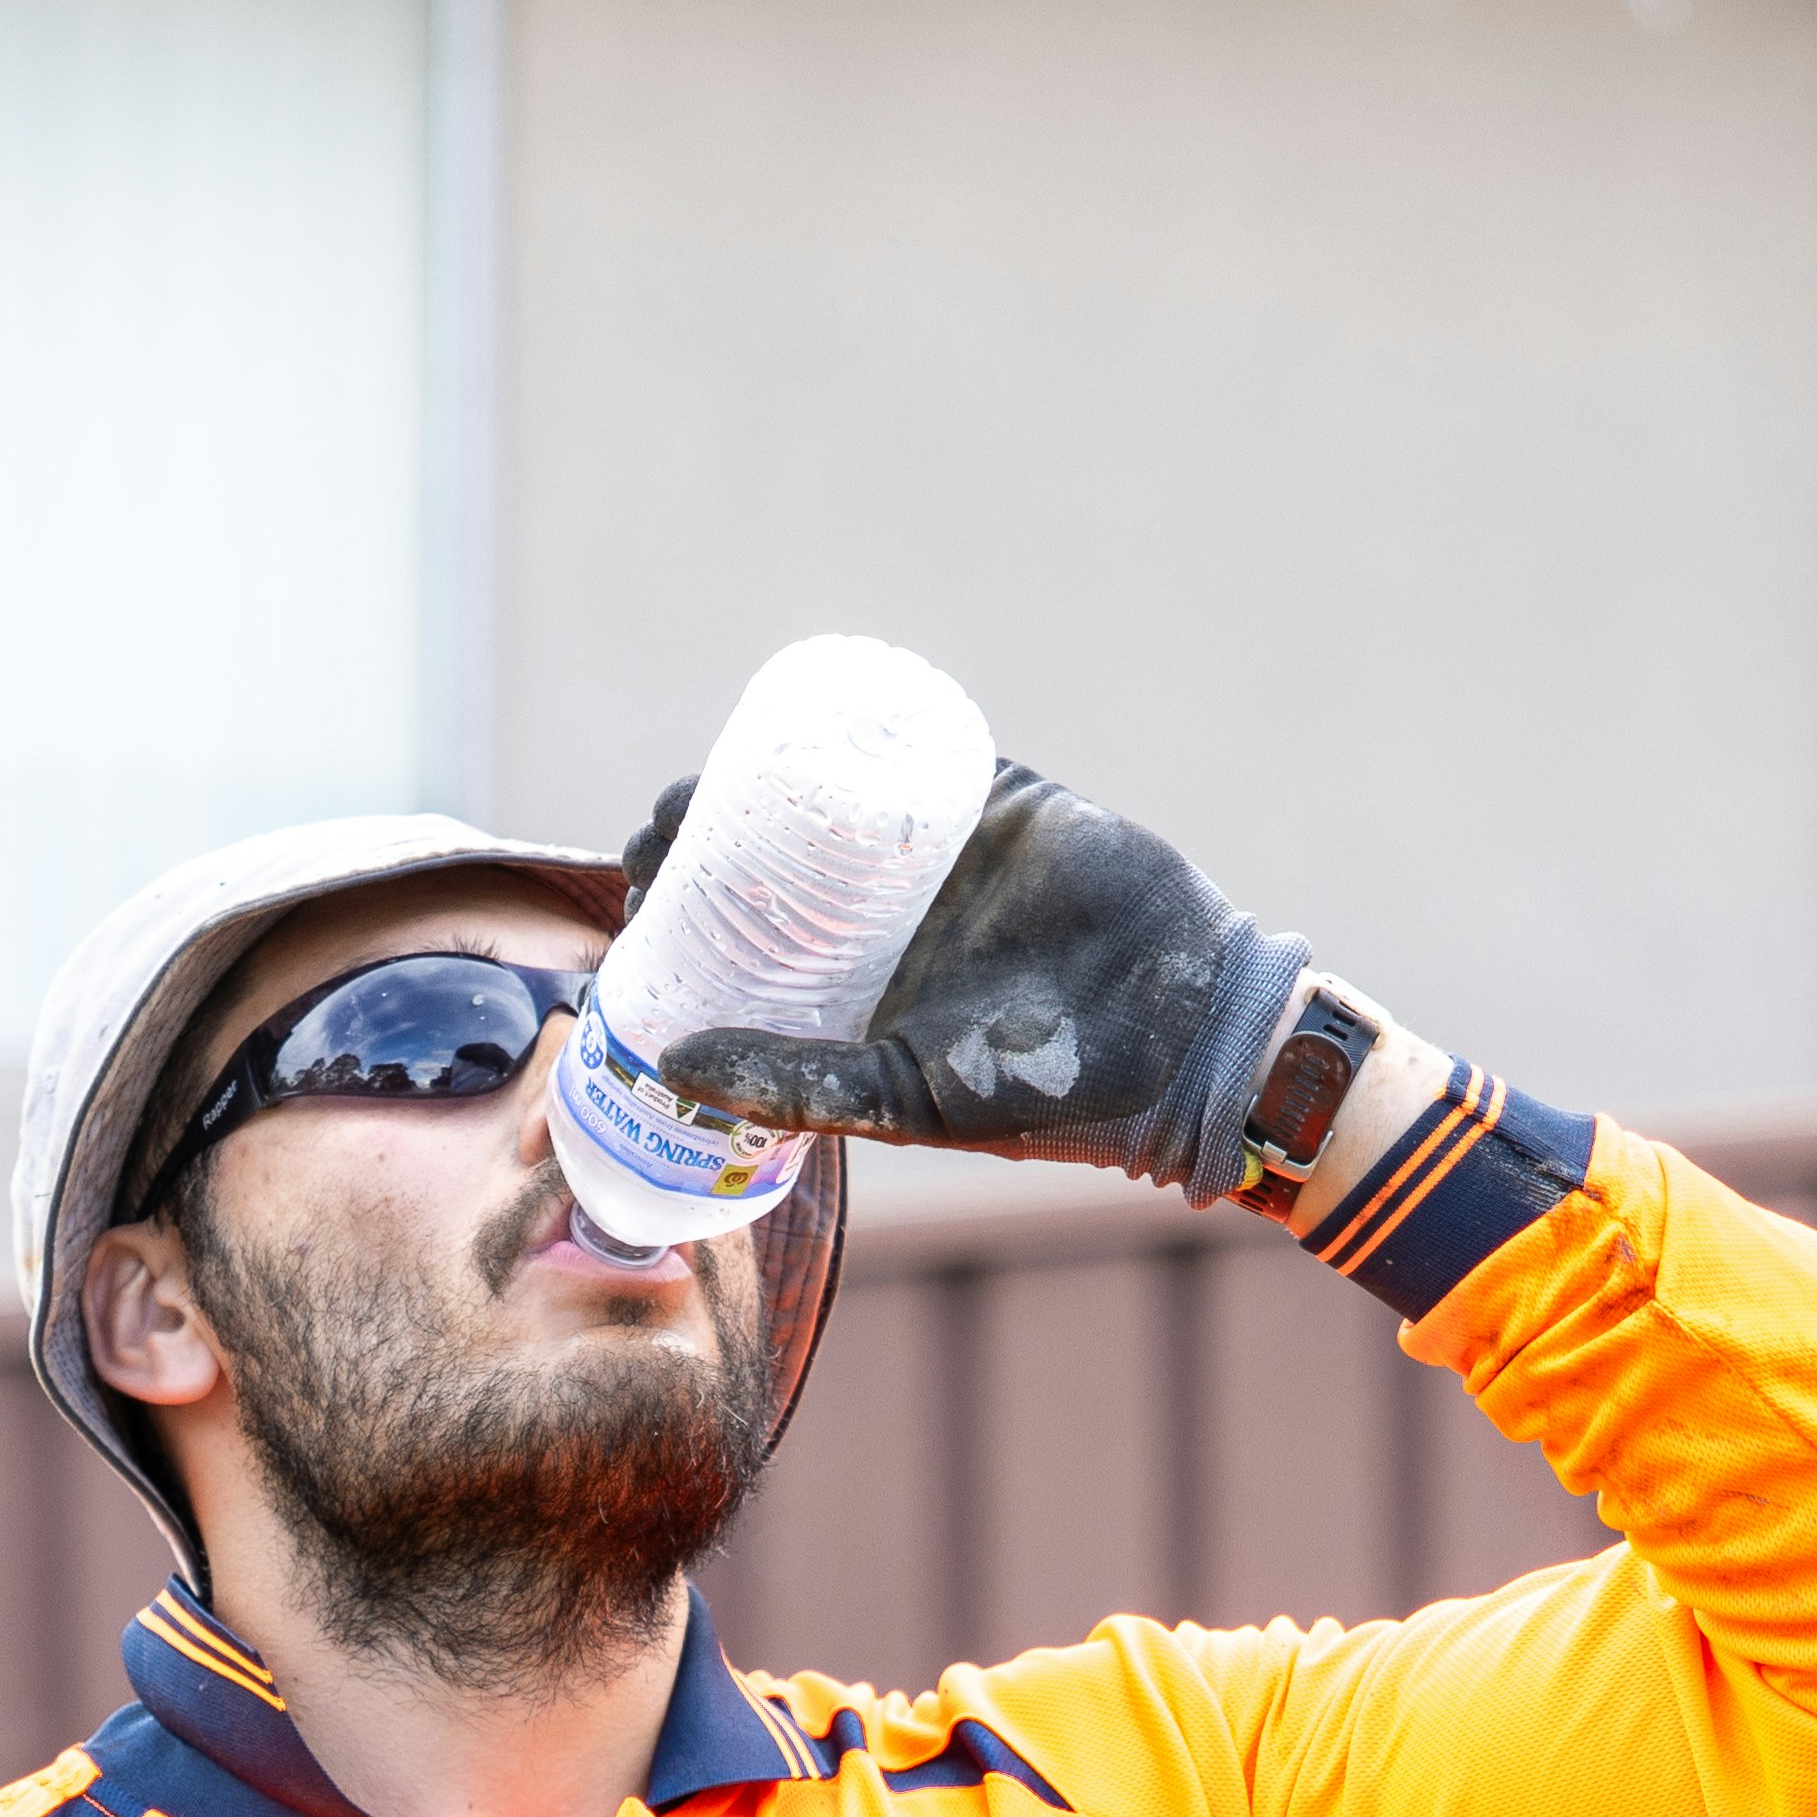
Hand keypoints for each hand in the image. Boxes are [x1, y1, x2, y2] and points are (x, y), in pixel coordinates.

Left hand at [624, 757, 1315, 1205]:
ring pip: (826, 794)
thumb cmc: (1045, 1095)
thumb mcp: (902, 1100)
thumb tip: (669, 1065)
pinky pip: (916, 746)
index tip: (635, 896)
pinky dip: (862, 722)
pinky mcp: (994, 799)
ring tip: (698, 789)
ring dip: (755, 778)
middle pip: (768, 853)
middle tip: (655, 834)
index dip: (683, 910)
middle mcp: (884, 913)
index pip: (745, 935)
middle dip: (702, 836)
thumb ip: (799, 1087)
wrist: (1182, 1035)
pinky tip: (793, 715)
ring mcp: (935, 850)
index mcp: (854, 985)